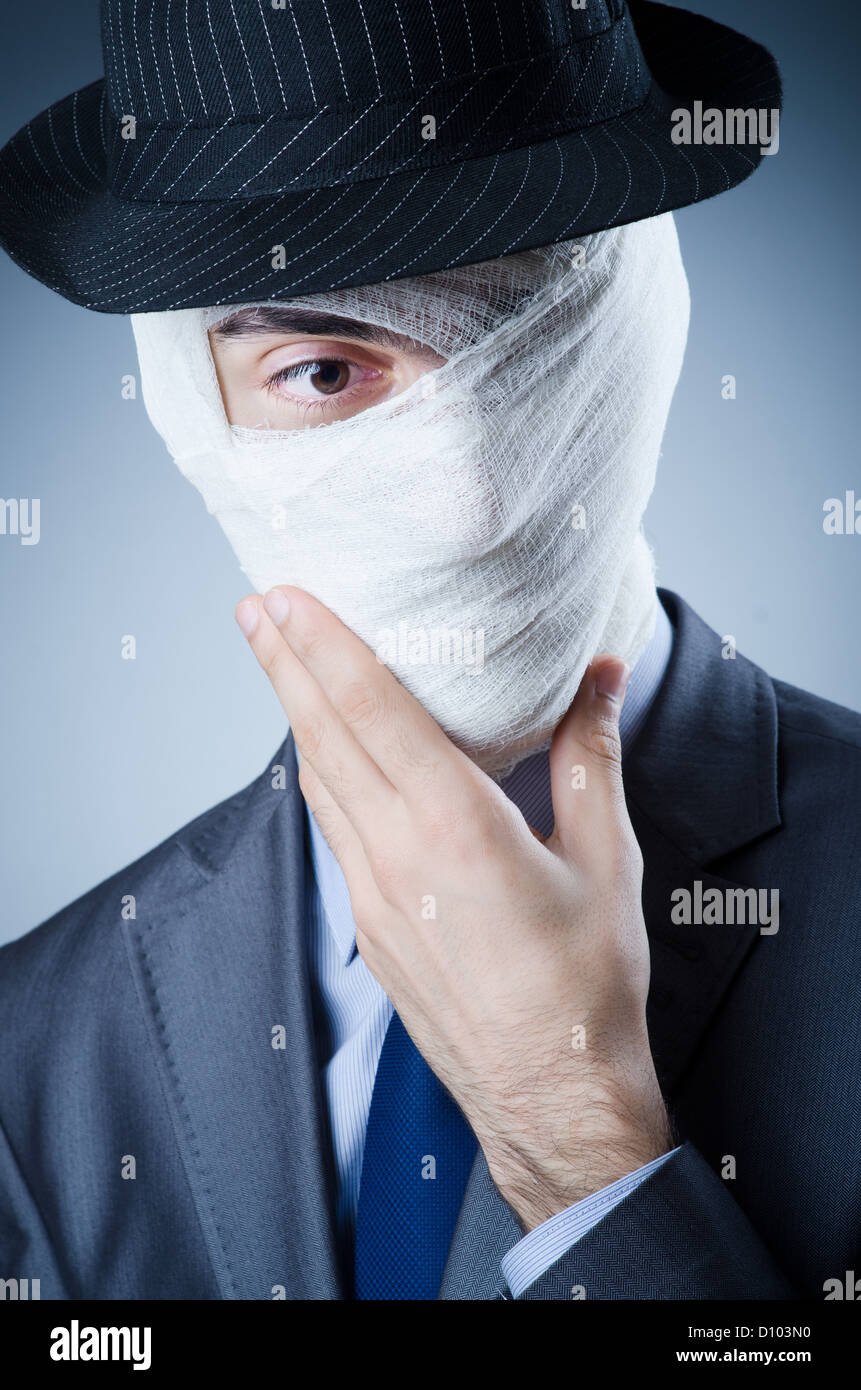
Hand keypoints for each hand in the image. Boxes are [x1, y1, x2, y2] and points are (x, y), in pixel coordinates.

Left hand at [236, 586, 671, 1230]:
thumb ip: (592, 757)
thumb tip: (602, 678)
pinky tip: (320, 754)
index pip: (372, 710)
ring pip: (319, 781)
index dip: (325, 644)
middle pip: (324, 735)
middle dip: (285, 663)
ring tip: (278, 661)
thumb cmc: (585, 983)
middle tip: (254, 605)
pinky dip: (319, 772)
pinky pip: (332, 826)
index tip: (287, 597)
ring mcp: (372, 892)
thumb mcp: (607, 859)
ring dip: (296, 714)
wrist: (549, 1092)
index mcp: (457, 826)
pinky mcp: (368, 922)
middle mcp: (397, 853)